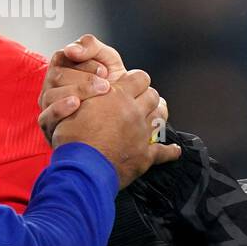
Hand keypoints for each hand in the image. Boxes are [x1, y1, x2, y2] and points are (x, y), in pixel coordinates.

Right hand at [43, 43, 179, 186]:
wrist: (81, 168)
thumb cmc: (73, 138)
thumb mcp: (74, 105)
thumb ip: (88, 93)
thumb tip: (97, 86)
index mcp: (118, 96)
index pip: (139, 77)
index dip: (137, 79)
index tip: (132, 82)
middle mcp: (134, 112)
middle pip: (152, 95)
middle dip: (147, 95)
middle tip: (140, 99)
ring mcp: (142, 134)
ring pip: (160, 117)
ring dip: (158, 115)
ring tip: (154, 115)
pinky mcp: (145, 156)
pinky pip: (163, 151)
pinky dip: (170, 151)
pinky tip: (174, 150)